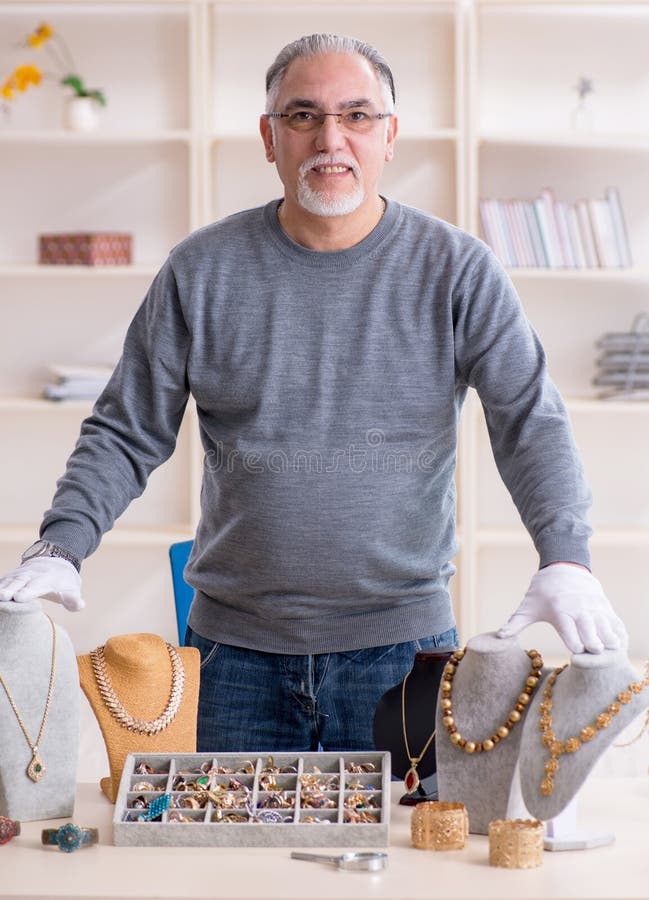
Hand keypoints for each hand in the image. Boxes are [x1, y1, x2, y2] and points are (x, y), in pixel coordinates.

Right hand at [0, 558, 83, 611]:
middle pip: (20, 582)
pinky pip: (3, 580)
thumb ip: (74, 599)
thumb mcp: (72, 590)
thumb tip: (81, 605)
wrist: (56, 561)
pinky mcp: (12, 576)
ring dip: (2, 587)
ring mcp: (21, 574)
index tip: (19, 598)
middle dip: (11, 588)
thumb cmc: (64, 582)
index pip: (37, 586)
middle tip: (3, 597)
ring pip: (10, 580)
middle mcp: (32, 574)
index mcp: (48, 579)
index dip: (28, 591)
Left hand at [497, 563, 627, 653]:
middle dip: (593, 648)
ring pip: (608, 631)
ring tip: (603, 649)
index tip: (574, 652)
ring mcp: (595, 608)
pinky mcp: (605, 607)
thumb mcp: (528, 606)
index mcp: (561, 611)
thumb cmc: (542, 591)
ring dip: (607, 643)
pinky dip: (616, 634)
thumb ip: (515, 623)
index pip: (572, 637)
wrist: (564, 566)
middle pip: (592, 636)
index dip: (575, 648)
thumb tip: (498, 637)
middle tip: (591, 653)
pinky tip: (613, 642)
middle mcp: (580, 610)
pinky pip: (616, 624)